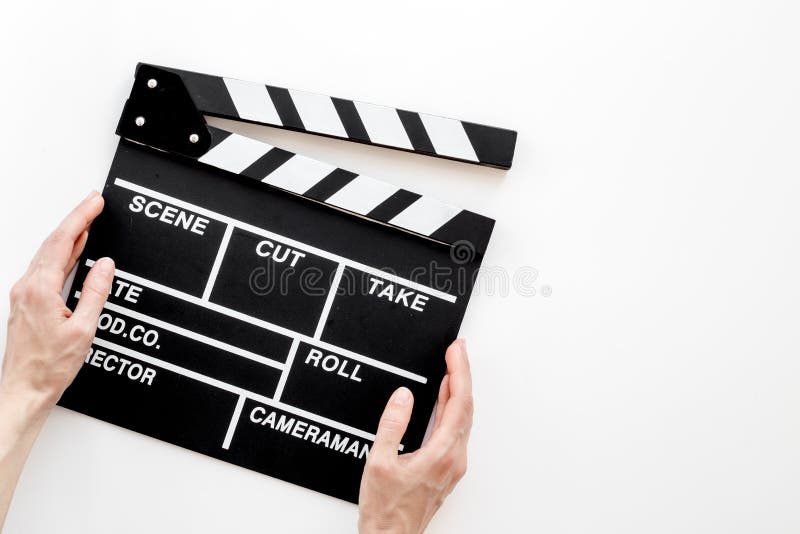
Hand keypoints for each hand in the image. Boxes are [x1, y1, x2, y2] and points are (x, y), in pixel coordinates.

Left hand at [2, 191, 114, 411]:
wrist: (24, 390)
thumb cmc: (49, 367)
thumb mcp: (83, 329)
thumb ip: (95, 292)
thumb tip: (105, 265)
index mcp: (39, 290)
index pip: (62, 242)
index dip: (80, 218)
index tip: (94, 203)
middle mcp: (26, 288)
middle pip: (52, 242)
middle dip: (75, 220)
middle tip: (93, 204)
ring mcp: (23, 295)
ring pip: (47, 254)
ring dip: (68, 236)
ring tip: (86, 222)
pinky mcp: (25, 303)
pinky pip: (44, 268)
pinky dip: (61, 254)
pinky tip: (72, 252)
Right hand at [358, 339, 472, 533]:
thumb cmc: (385, 509)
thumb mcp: (379, 462)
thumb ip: (392, 425)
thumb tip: (404, 396)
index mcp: (442, 453)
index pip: (458, 402)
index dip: (459, 371)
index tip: (457, 350)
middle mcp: (454, 458)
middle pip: (466, 407)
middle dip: (463, 374)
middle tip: (457, 350)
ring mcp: (453, 464)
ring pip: (463, 419)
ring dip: (459, 390)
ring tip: (452, 367)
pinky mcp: (447, 468)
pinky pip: (456, 430)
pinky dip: (452, 407)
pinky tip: (445, 399)